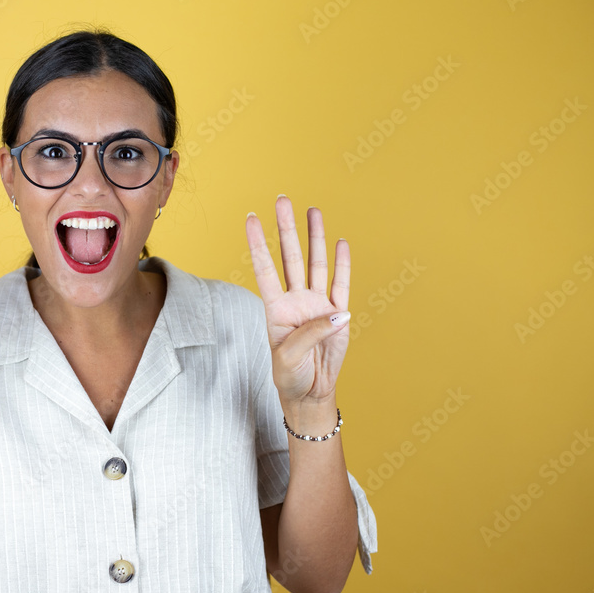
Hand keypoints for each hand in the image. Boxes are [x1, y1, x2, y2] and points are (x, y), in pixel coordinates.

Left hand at [245, 196, 349, 405]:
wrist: (310, 392)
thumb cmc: (290, 375)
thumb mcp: (289, 357)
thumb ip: (311, 333)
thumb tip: (339, 313)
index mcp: (276, 308)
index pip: (264, 268)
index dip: (258, 243)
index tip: (251, 218)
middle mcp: (295, 301)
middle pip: (290, 256)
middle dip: (286, 228)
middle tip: (282, 200)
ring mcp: (317, 305)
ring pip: (315, 264)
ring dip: (314, 237)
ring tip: (313, 211)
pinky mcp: (338, 316)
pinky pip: (341, 285)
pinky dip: (342, 264)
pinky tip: (340, 242)